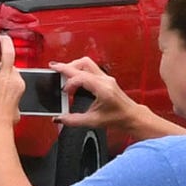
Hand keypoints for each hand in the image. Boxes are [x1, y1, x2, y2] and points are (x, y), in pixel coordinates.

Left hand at [0, 28, 22, 132]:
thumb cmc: (5, 121)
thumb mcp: (17, 108)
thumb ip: (14, 101)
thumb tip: (12, 104)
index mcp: (17, 82)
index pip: (15, 66)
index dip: (11, 62)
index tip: (7, 59)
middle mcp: (6, 77)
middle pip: (8, 53)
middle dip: (6, 42)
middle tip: (3, 37)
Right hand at [51, 56, 179, 140]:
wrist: (131, 116)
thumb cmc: (117, 118)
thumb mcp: (93, 121)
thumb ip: (73, 120)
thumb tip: (59, 118)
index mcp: (103, 88)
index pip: (81, 77)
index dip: (69, 83)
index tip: (63, 91)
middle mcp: (105, 80)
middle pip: (83, 63)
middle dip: (67, 66)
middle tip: (53, 68)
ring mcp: (106, 78)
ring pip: (87, 63)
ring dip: (73, 66)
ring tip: (62, 73)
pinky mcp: (105, 79)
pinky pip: (90, 69)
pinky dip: (79, 71)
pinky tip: (73, 78)